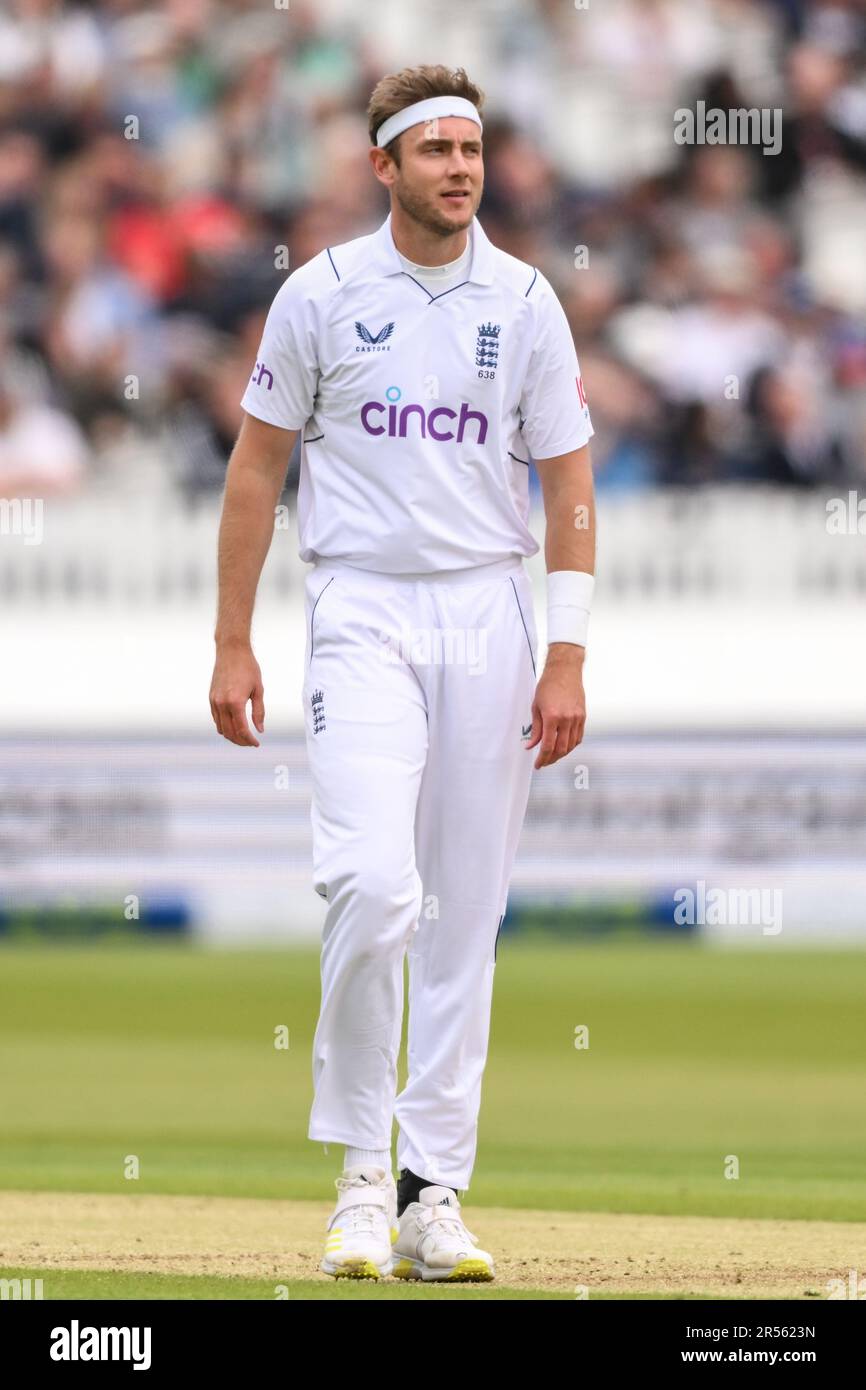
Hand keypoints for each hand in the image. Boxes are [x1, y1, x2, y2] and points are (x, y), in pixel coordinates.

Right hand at [209, 640, 264, 746]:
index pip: (242, 730)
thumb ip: (259, 712)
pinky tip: (234, 724)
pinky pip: (216, 719)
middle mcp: (222, 704)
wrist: (231, 651)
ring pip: (221, 728)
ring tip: (243, 736)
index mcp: (235, 702)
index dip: (249, 740)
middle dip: (241, 741)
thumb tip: (260, 729)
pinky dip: (224, 726)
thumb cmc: (248, 668)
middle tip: (251, 742)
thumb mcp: (258, 690)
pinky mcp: (211, 698)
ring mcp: (214, 701)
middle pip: (230, 733)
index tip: (256, 743)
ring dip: (231, 735)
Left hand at [524, 643, 585, 768]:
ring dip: (561, 754)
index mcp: (552, 717)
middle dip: (551, 759)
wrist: (564, 671)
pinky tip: (564, 746)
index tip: (538, 764)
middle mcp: (567, 719)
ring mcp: (577, 718)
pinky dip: (571, 745)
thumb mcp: (536, 707)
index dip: (542, 759)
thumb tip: (531, 745)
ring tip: (552, 755)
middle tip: (544, 762)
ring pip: (571, 745)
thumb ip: (535, 729)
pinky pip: (578, 737)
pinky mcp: (583, 716)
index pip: (548, 746)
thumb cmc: (548, 686)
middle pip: (561, 749)